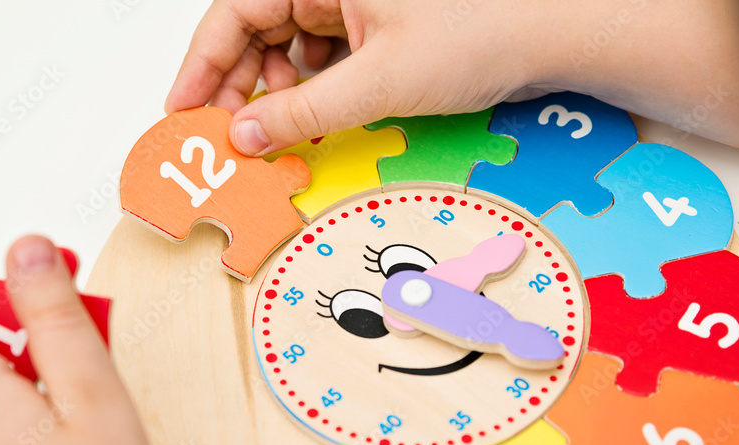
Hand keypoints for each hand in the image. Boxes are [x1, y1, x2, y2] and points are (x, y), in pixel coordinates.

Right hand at [165, 0, 738, 161]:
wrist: (555, 34)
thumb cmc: (481, 34)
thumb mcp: (379, 81)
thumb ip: (304, 113)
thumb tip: (245, 133)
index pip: (234, 9)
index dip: (201, 63)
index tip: (183, 111)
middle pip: (259, 28)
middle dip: (243, 84)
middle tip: (233, 136)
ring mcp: (358, 0)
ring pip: (292, 45)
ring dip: (282, 93)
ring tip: (283, 134)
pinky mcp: (379, 23)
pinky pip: (327, 55)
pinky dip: (317, 90)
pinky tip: (318, 120)